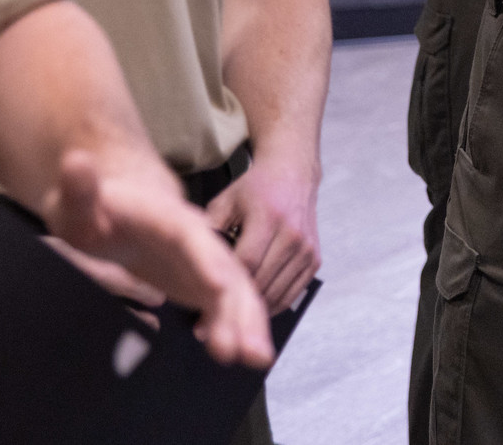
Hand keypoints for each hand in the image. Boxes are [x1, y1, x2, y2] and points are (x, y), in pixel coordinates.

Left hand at [48, 151, 272, 368]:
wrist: (119, 203)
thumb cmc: (96, 203)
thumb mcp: (78, 196)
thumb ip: (78, 186)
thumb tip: (75, 161)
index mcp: (170, 217)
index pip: (193, 237)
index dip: (207, 260)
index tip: (220, 284)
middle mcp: (197, 239)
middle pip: (227, 270)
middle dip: (241, 307)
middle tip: (248, 347)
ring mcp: (204, 261)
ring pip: (235, 290)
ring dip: (248, 323)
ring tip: (256, 359)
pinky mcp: (202, 280)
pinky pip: (226, 304)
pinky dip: (235, 327)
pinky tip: (237, 354)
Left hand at [205, 158, 320, 313]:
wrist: (293, 174)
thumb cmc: (255, 188)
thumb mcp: (224, 201)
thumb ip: (208, 231)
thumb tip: (188, 269)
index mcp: (268, 217)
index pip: (246, 263)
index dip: (223, 289)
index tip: (202, 311)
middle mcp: (292, 234)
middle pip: (262, 283)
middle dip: (235, 307)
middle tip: (210, 327)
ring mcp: (306, 248)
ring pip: (277, 293)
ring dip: (253, 311)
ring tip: (228, 322)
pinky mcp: (314, 259)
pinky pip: (292, 293)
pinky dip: (273, 305)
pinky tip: (253, 309)